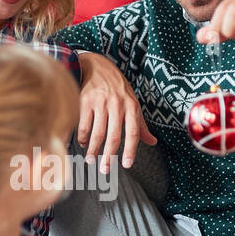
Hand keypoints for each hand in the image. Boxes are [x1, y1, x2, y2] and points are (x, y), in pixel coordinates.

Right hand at [77, 52, 156, 172]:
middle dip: (109, 156)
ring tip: (91, 161)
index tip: (127, 165)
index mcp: (131, 107)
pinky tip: (82, 144)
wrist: (97, 65)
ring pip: (97, 132)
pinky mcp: (85, 100)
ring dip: (93, 150)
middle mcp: (117, 104)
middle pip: (113, 136)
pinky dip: (82, 137)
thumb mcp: (133, 103)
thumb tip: (153, 142)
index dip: (131, 150)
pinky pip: (83, 124)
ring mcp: (100, 102)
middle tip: (105, 170)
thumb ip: (141, 124)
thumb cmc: (118, 88)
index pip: (133, 133)